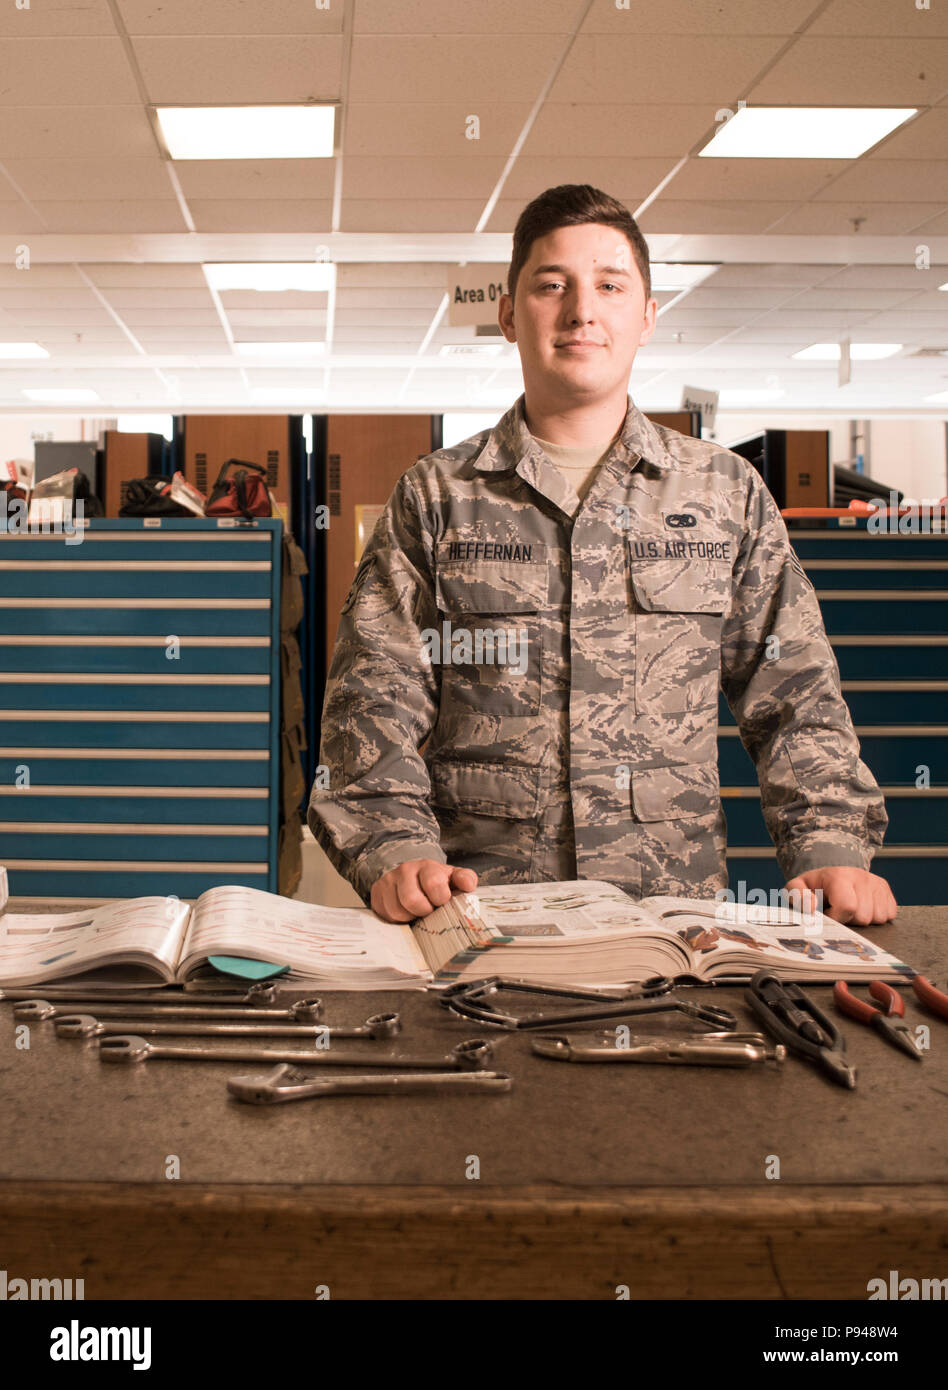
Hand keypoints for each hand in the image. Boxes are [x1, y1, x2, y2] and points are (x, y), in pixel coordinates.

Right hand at [371, 859, 478, 923]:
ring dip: (409, 917)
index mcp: (427, 867)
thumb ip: (465, 879)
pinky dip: (397, 920)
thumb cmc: (435, 881)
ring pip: (397, 911)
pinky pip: (385, 915)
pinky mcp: (376, 893)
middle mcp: (405, 871)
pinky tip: (404, 913)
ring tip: (416, 912)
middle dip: (423, 911)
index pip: (434, 883)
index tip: (442, 902)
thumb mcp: (452, 878)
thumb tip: (468, 885)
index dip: (440, 898)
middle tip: (428, 910)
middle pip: (412, 900)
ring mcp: (388, 881)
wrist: (410, 875)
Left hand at [783, 866, 897, 925]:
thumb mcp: (797, 888)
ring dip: (862, 919)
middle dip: (849, 920)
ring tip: (849, 908)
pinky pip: (888, 916)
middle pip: (863, 917)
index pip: (848, 907)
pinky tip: (861, 907)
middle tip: (838, 910)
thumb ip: (798, 897)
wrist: (831, 875)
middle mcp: (861, 877)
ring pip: (878, 918)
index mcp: (839, 876)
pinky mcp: (886, 890)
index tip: (828, 914)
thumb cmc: (814, 886)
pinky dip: (875, 917)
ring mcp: (876, 883)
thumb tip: (811, 907)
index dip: (837, 918)